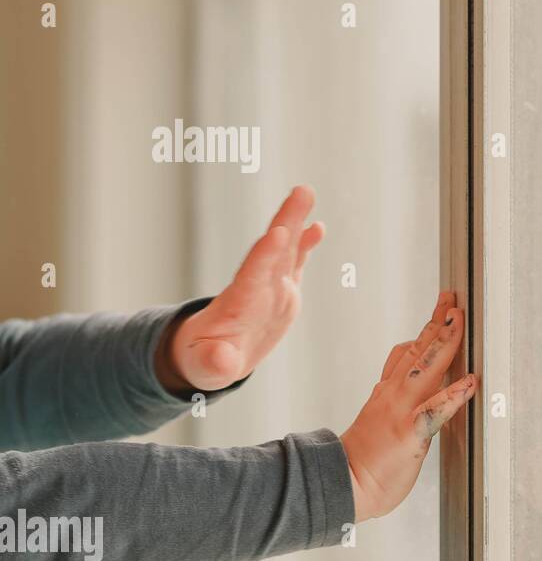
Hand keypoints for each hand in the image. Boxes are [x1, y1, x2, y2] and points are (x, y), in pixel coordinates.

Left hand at [159, 186, 324, 392]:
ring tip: (306, 192)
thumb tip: (221, 361)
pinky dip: (305, 244)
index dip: (265, 255)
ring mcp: (270, 287)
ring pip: (286, 249)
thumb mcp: (205, 369)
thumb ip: (214, 363)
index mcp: (239, 305)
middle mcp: (256, 288)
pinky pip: (295, 263)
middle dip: (286, 220)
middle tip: (301, 191)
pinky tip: (318, 226)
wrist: (212, 356)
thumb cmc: (205, 362)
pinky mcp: (282, 291)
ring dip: (295, 221)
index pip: (253, 275)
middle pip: (273, 250)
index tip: (278, 231)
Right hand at [341, 291, 475, 521]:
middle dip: (438, 321)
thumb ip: (394, 395)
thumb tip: (409, 377)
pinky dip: (454, 395)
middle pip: (418, 350)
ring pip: (425, 369)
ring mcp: (401, 411)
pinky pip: (434, 411)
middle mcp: (394, 395)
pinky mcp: (409, 433)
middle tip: (453, 299)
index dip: (427, 328)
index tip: (442, 308)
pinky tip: (470, 383)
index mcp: (388, 392)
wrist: (343, 484)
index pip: (408, 352)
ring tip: (459, 321)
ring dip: (444, 342)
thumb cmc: (365, 458)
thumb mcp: (378, 416)